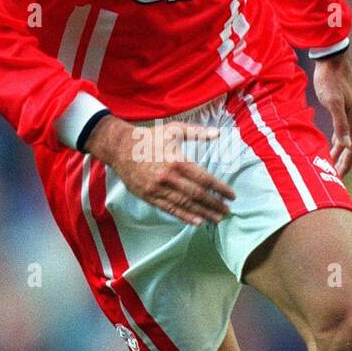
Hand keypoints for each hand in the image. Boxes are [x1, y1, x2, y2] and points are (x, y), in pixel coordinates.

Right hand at [83, 115, 235, 226]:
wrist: (120, 148)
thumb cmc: (150, 138)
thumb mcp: (174, 129)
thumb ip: (197, 132)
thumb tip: (218, 134)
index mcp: (177, 161)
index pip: (204, 179)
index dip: (220, 189)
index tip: (232, 196)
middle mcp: (168, 177)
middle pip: (197, 195)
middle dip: (214, 205)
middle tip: (227, 212)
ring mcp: (157, 189)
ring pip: (184, 205)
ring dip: (203, 213)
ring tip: (216, 219)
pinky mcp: (149, 196)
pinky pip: (169, 209)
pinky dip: (184, 216)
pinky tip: (197, 221)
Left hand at [313, 50, 351, 177]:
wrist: (332, 57)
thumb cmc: (330, 79)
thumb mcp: (333, 102)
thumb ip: (340, 124)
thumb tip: (348, 146)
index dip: (347, 163)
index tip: (339, 177)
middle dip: (344, 161)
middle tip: (334, 175)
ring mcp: (351, 111)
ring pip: (347, 137)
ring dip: (340, 151)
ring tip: (330, 163)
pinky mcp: (344, 105)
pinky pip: (343, 128)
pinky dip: (337, 139)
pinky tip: (329, 142)